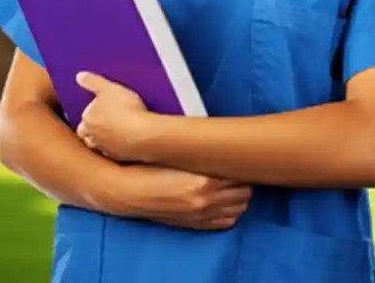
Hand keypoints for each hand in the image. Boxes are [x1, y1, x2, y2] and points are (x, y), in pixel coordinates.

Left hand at [75, 72, 154, 162]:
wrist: (145, 135)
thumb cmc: (126, 111)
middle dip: (97, 129)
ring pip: (103, 145)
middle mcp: (93, 139)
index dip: (92, 114)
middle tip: (110, 120)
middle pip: (90, 135)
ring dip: (109, 139)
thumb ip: (93, 82)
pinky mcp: (121, 158)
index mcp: (87, 122)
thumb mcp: (110, 88)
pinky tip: (132, 138)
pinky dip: (122, 146)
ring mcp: (107, 150)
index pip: (84, 119)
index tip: (102, 109)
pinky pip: (118, 152)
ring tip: (122, 130)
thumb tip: (79, 76)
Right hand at [117, 164, 251, 230]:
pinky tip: (226, 201)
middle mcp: (206, 201)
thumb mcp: (180, 157)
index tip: (240, 158)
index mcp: (204, 181)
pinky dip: (231, 211)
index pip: (241, 174)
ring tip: (232, 185)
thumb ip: (204, 156)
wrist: (129, 192)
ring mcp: (202, 215)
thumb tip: (226, 150)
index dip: (242, 165)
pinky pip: (228, 221)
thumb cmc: (151, 169)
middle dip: (243, 180)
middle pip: (245, 192)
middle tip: (238, 170)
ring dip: (239, 196)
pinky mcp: (196, 224)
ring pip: (240, 207)